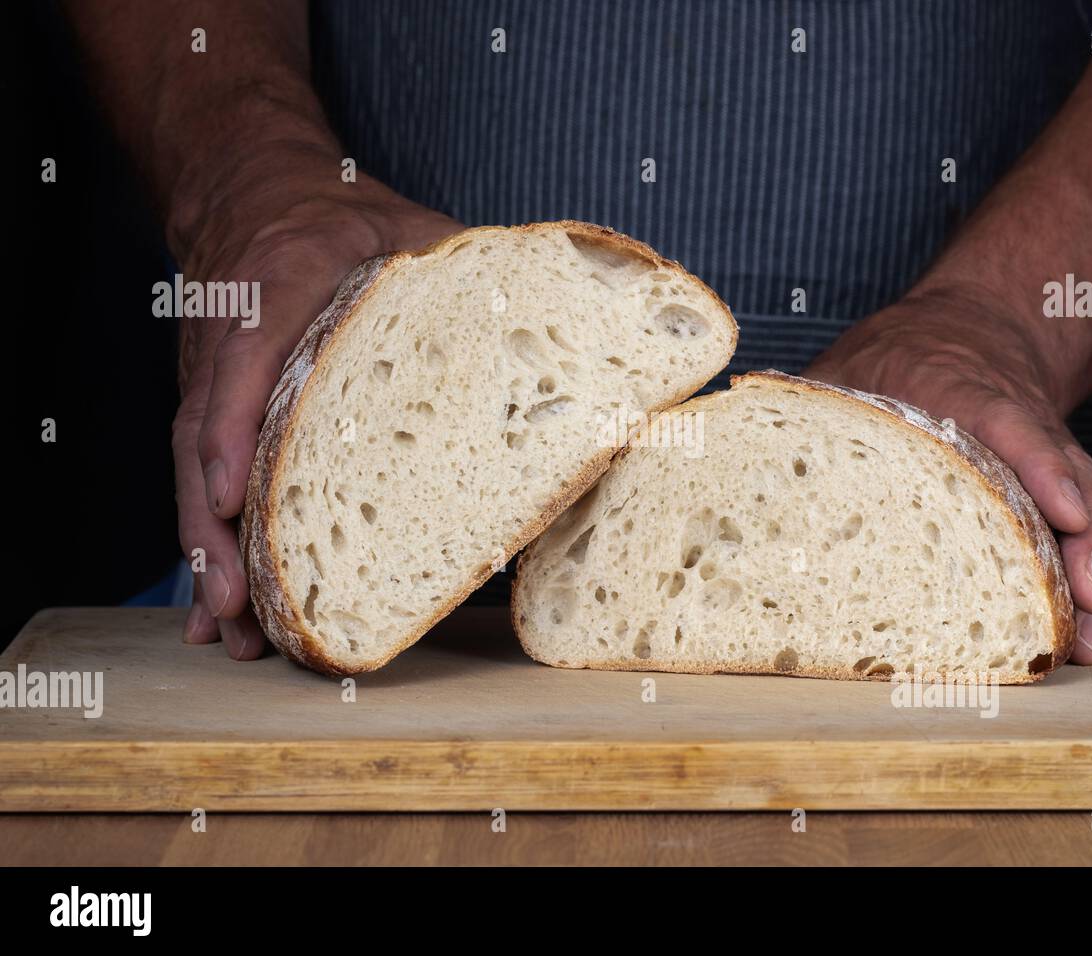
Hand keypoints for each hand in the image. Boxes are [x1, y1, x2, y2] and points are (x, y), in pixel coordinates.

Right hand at [172, 144, 462, 657]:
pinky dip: (210, 545)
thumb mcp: (410, 231)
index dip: (236, 428)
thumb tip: (557, 331)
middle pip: (206, 442)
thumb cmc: (346, 220)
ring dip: (211, 559)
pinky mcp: (215, 410)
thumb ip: (462, 279)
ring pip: (197, 476)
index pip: (247, 357)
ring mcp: (212, 381)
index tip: (236, 495)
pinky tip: (224, 607)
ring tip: (233, 636)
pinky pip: (202, 480)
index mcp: (280, 286)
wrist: (261, 197)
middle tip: (242, 609)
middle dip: (218, 532)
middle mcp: (229, 343)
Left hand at [803, 283, 1091, 664]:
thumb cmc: (888, 363)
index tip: (1061, 509)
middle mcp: (1015, 423)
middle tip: (1084, 612)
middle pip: (1065, 479)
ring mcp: (1049, 455)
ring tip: (1089, 639)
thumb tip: (724, 456)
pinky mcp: (1068, 481)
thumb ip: (806, 416)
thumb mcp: (838, 375)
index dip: (1037, 465)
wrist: (965, 330)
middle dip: (1082, 547)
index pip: (1004, 421)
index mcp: (952, 389)